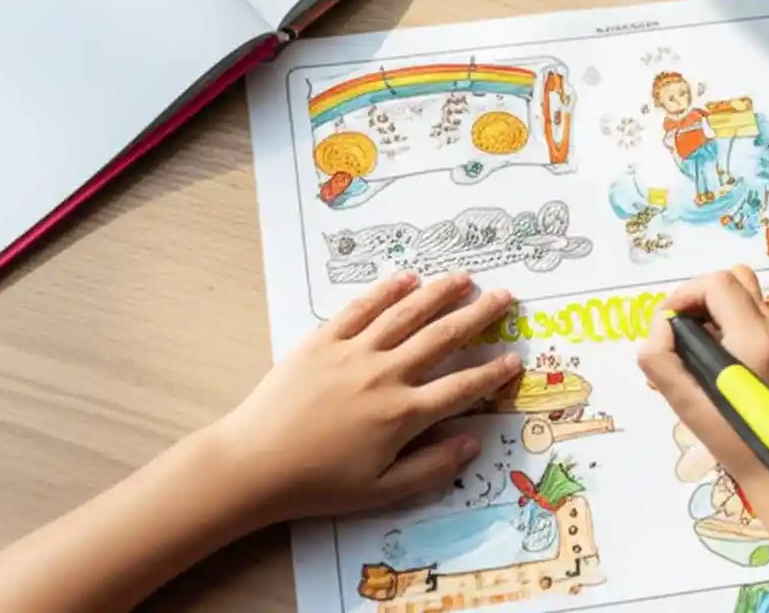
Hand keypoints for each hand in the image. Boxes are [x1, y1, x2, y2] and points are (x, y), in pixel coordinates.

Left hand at [215, 270, 518, 521]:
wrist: (254, 463)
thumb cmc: (318, 484)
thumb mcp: (381, 490)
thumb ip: (432, 467)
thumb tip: (472, 442)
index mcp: (402, 415)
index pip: (461, 387)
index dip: (492, 373)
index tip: (514, 358)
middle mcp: (384, 375)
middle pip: (442, 338)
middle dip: (478, 316)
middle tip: (504, 297)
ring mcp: (353, 353)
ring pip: (406, 314)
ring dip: (439, 293)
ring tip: (464, 278)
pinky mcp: (322, 341)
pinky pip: (360, 309)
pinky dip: (386, 291)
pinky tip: (407, 278)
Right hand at [638, 266, 768, 489]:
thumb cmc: (736, 445)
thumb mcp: (687, 405)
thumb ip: (661, 359)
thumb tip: (660, 329)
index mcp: (758, 340)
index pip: (719, 283)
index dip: (686, 294)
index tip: (670, 322)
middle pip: (738, 283)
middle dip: (703, 300)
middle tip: (686, 334)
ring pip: (753, 304)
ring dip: (723, 319)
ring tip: (707, 358)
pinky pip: (768, 326)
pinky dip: (744, 335)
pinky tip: (734, 372)